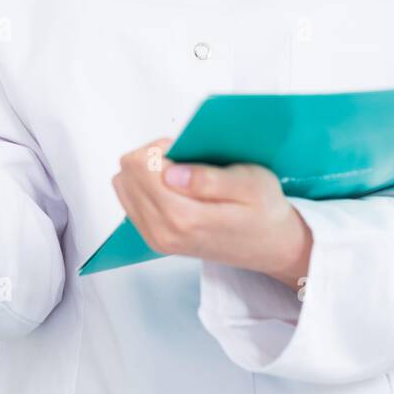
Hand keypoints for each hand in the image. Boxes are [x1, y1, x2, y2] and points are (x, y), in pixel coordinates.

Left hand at [111, 137, 311, 287]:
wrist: (269, 246)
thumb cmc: (263, 211)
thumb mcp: (251, 185)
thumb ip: (210, 179)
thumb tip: (171, 172)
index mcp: (183, 217)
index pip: (141, 165)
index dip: (162, 148)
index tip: (187, 150)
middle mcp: (162, 231)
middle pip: (128, 172)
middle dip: (154, 157)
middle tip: (187, 161)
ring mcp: (155, 238)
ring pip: (125, 184)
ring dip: (148, 171)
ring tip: (182, 174)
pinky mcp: (154, 238)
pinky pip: (130, 199)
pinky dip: (147, 185)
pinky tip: (175, 187)